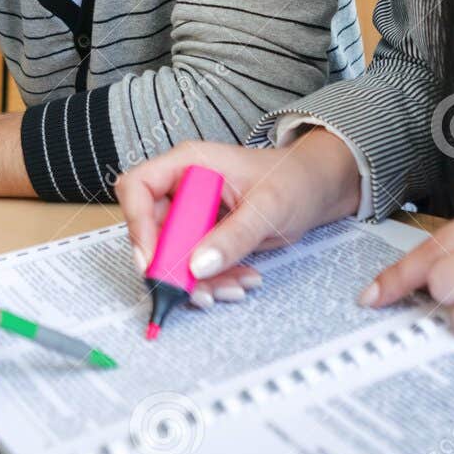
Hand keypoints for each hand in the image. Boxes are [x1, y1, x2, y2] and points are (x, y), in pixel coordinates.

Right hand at [115, 133, 360, 306]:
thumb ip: (233, 236)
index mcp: (188, 164)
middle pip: (152, 230)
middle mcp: (183, 188)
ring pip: (173, 255)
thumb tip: (198, 265)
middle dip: (172, 265)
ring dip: (198, 280)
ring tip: (233, 288)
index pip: (138, 188)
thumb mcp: (267, 207)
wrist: (316, 190)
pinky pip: (195, 265)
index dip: (138, 224)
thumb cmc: (294, 181)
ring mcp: (193, 214)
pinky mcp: (204, 237)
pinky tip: (242, 281)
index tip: (151, 260)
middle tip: (195, 290)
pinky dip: (215, 281)